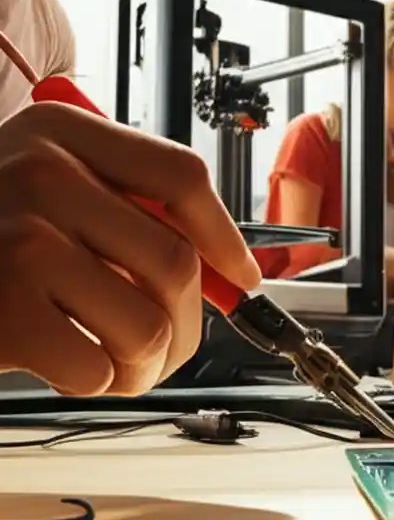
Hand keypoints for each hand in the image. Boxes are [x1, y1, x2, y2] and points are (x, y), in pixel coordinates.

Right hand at [0, 102, 260, 395]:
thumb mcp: (36, 183)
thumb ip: (116, 205)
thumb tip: (220, 270)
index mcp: (61, 134)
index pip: (180, 178)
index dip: (226, 236)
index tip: (243, 277)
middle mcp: (40, 174)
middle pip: (176, 262)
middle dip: (189, 323)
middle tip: (171, 346)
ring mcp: (19, 239)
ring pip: (147, 323)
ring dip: (147, 363)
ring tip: (121, 365)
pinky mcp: (2, 307)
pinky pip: (99, 366)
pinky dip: (100, 384)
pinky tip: (76, 371)